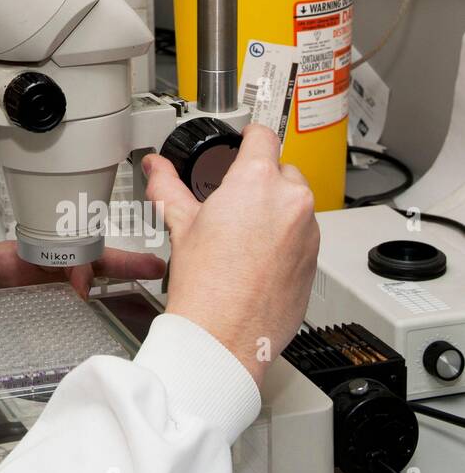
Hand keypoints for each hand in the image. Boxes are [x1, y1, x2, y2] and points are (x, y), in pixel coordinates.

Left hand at [0, 240, 164, 322]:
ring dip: (116, 275)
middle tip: (154, 266)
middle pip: (80, 256)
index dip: (74, 265)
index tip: (81, 287)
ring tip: (151, 281)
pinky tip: (119, 304)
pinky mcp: (33, 297)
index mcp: (10, 254)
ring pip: (83, 272)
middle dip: (118, 260)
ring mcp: (34, 280)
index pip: (55, 252)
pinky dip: (99, 293)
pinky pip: (72, 292)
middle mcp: (28, 263)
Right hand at [143, 122, 318, 387]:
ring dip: (275, 210)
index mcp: (256, 182)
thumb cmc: (205, 286)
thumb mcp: (180, 224)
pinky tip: (256, 258)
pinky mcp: (315, 260)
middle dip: (259, 180)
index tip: (243, 142)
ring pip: (295, 204)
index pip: (263, 136)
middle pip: (282, 170)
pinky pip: (303, 234)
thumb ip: (168, 186)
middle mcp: (291, 201)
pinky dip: (285, 238)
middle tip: (231, 202)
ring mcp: (309, 232)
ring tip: (242, 236)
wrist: (224, 337)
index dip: (248, 136)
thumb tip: (156, 168)